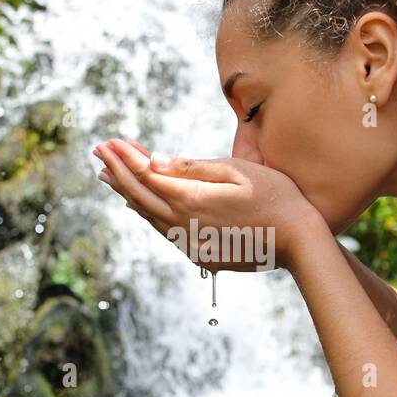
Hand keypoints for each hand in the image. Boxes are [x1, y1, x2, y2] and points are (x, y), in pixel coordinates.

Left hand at [93, 138, 318, 271]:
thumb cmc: (275, 196)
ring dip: (128, 193)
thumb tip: (155, 162)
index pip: (146, 175)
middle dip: (118, 172)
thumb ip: (193, 168)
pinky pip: (164, 231)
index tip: (109, 142)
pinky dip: (147, 213)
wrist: (298, 241)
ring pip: (149, 215)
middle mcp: (184, 225)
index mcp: (192, 200)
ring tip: (109, 176)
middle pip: (140, 196)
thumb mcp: (237, 170)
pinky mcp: (200, 254)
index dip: (125, 157)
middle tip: (98, 153)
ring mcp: (191, 243)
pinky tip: (139, 204)